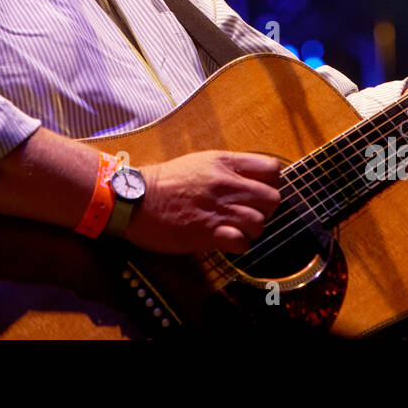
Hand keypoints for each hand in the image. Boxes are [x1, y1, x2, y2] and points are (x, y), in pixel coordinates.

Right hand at [125, 151, 280, 254]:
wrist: (135, 199)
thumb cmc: (165, 183)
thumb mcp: (199, 162)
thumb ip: (228, 168)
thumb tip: (253, 179)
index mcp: (224, 162)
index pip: (272, 169)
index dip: (270, 183)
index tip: (258, 192)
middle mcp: (225, 183)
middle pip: (272, 198)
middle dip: (265, 210)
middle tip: (248, 214)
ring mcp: (217, 208)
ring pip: (260, 223)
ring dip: (251, 230)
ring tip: (234, 229)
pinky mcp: (207, 232)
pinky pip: (242, 243)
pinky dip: (239, 245)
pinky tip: (226, 241)